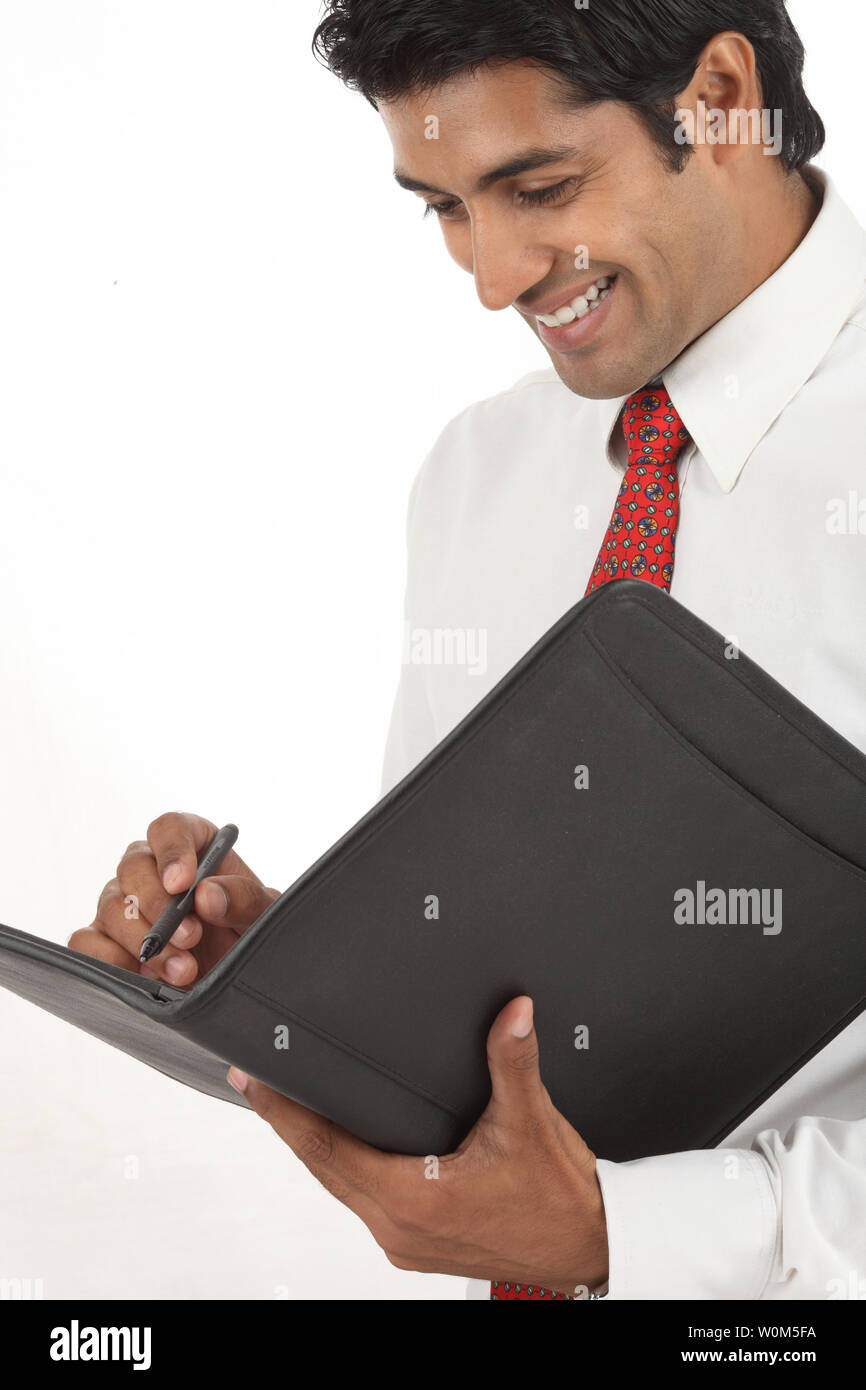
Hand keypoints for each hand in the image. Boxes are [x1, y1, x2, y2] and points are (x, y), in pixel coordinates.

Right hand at [68, 811, 278, 987]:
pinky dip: (108, 960)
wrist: (238, 986)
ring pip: (111, 906)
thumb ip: (246, 900)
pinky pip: (86, 943)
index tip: (182, 882)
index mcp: (194, 847)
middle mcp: (153, 871)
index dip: (172, 850)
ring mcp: (126, 906)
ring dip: (144, 940)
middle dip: (160, 905)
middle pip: (134, 866)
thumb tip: (206, 894)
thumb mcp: (265, 918)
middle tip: (191, 937)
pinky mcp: (108, 943)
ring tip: (183, 972)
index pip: (170, 828)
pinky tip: (142, 979)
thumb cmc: (251, 938)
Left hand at [227, 996, 608, 1294]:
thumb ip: (514, 1061)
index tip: (252, 1083)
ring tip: (290, 1106)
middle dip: (289, 1125)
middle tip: (257, 1083)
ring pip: (340, 1187)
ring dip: (315, 1148)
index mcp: (416, 1199)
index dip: (285, 1114)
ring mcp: (406, 1240)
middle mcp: (400, 1227)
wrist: (590, 1245)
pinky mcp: (417, 1242)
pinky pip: (364, 1199)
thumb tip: (511, 1012)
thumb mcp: (532, 1123)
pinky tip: (344, 1142)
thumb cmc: (560, 1198)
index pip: (327, 1149)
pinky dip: (345, 1167)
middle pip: (323, 1169)